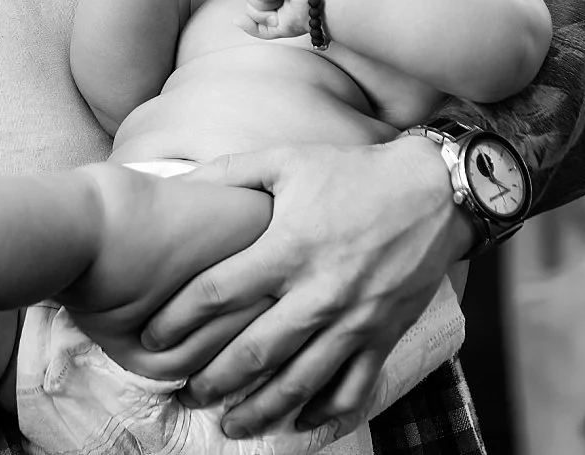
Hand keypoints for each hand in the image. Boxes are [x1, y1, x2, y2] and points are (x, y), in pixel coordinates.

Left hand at [127, 139, 468, 434]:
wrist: (432, 193)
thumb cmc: (351, 173)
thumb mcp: (286, 160)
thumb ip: (230, 173)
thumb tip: (180, 181)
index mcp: (288, 247)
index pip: (217, 292)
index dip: (178, 318)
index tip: (152, 337)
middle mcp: (317, 292)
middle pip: (253, 351)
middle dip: (213, 379)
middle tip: (184, 394)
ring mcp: (353, 321)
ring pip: (298, 383)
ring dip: (260, 409)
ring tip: (230, 425)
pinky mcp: (382, 337)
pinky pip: (351, 390)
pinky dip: (324, 414)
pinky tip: (298, 424)